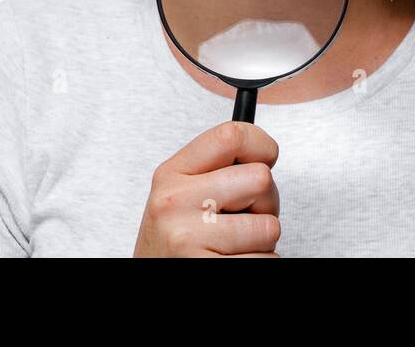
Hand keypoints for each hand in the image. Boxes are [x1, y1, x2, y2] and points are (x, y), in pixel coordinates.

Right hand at [133, 120, 280, 256]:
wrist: (145, 279)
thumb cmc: (175, 241)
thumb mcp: (181, 193)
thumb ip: (215, 169)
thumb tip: (266, 154)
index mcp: (171, 174)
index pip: (230, 135)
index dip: (261, 145)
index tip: (266, 158)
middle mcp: (174, 202)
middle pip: (261, 180)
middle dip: (265, 202)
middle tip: (244, 217)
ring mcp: (187, 237)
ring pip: (270, 227)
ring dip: (262, 241)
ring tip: (233, 245)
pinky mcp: (206, 268)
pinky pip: (267, 260)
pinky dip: (260, 262)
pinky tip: (232, 261)